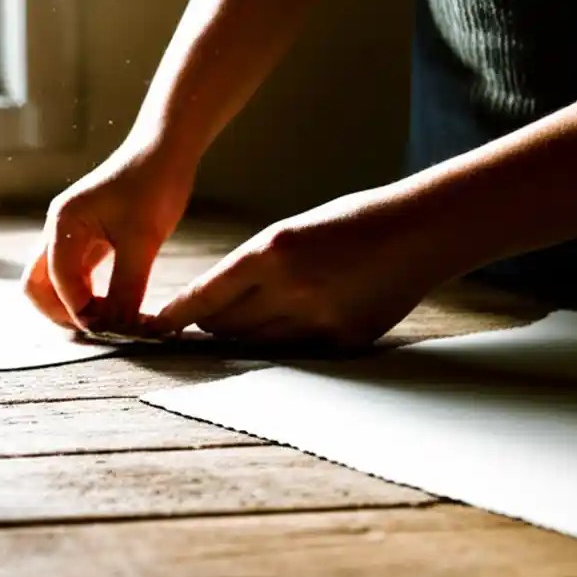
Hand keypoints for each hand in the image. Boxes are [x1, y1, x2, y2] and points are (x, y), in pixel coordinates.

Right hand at [23, 151, 194, 330]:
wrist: (166, 148)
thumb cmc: (154, 183)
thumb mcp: (143, 240)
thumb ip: (127, 286)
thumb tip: (119, 327)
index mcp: (63, 223)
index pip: (58, 281)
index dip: (81, 310)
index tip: (110, 329)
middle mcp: (58, 229)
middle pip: (38, 285)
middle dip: (61, 312)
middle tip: (97, 330)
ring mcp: (70, 233)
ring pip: (54, 282)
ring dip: (73, 305)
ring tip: (108, 322)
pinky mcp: (87, 237)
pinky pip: (75, 274)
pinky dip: (87, 294)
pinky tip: (113, 306)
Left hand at [148, 190, 447, 346]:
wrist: (420, 232)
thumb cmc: (350, 224)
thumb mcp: (289, 232)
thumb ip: (252, 269)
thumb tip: (212, 307)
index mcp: (271, 251)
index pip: (205, 296)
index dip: (176, 316)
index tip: (156, 328)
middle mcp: (289, 288)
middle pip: (223, 326)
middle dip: (209, 325)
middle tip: (206, 319)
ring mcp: (315, 319)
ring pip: (254, 343)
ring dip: (243, 336)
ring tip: (253, 318)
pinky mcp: (339, 341)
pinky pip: (292, 352)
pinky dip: (283, 341)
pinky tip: (297, 320)